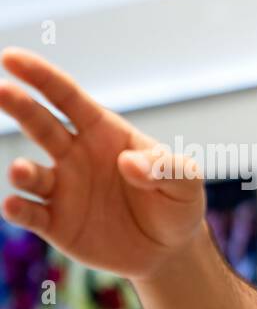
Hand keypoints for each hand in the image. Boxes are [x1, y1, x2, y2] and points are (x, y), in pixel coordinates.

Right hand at [0, 48, 207, 280]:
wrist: (170, 250)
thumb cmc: (176, 204)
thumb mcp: (185, 183)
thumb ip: (166, 168)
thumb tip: (126, 163)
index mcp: (103, 132)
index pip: (68, 98)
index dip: (40, 76)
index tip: (11, 58)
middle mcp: (74, 155)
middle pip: (40, 125)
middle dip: (19, 106)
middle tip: (2, 90)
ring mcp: (62, 189)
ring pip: (31, 174)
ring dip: (23, 171)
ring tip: (22, 171)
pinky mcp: (56, 223)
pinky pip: (31, 213)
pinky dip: (19, 210)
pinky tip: (14, 206)